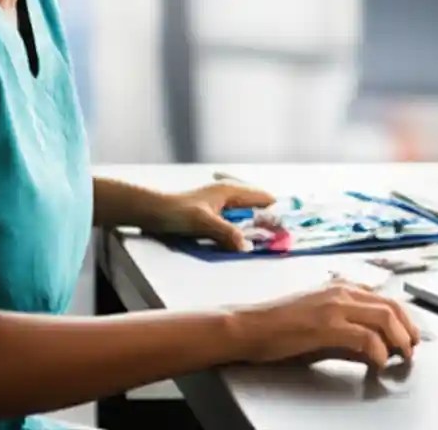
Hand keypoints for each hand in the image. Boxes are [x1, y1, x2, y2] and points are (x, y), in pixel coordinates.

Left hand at [149, 181, 274, 251]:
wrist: (152, 213)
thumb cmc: (176, 212)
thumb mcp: (203, 222)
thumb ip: (225, 232)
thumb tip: (245, 245)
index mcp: (230, 191)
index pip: (264, 198)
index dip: (276, 212)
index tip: (286, 229)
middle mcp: (229, 196)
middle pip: (257, 209)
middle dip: (267, 224)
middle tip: (277, 241)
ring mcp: (221, 207)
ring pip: (246, 219)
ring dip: (252, 231)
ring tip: (261, 245)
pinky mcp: (213, 217)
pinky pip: (234, 226)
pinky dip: (239, 235)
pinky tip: (239, 246)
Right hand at [231, 282, 420, 370]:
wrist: (249, 327)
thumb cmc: (279, 327)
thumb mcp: (320, 323)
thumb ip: (348, 331)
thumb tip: (374, 347)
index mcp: (340, 287)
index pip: (384, 298)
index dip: (403, 318)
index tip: (409, 335)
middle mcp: (341, 291)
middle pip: (391, 305)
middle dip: (408, 328)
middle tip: (412, 348)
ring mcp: (334, 305)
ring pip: (384, 316)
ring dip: (400, 338)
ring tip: (402, 355)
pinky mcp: (327, 324)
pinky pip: (365, 336)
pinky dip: (379, 351)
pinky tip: (379, 362)